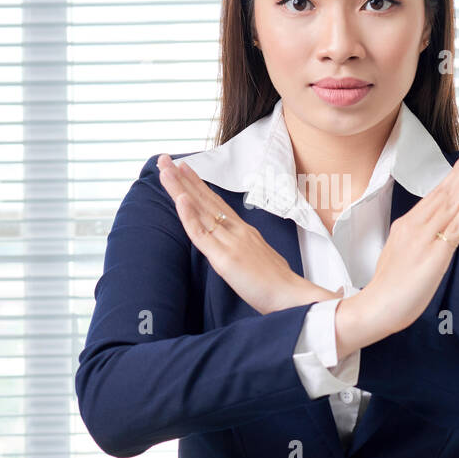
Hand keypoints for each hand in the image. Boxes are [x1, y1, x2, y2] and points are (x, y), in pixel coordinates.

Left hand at [158, 154, 333, 315]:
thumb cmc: (280, 286)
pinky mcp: (225, 258)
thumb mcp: (262, 260)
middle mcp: (237, 231)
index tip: (185, 170)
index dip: (199, 186)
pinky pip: (203, 234)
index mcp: (244, 232)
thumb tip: (240, 252)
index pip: (217, 204)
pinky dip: (190, 215)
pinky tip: (180, 199)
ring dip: (181, 189)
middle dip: (184, 179)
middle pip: (206, 200)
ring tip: (165, 170)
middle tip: (165, 160)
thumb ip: (249, 252)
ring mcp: (230, 242)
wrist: (293, 297)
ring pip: (200, 210)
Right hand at [333, 144, 458, 358]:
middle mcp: (416, 225)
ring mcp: (424, 238)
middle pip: (445, 191)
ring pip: (450, 202)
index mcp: (408, 224)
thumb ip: (419, 236)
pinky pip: (453, 227)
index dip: (454, 174)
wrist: (377, 306)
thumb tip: (435, 227)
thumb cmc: (390, 286)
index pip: (436, 193)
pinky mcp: (434, 254)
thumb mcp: (403, 252)